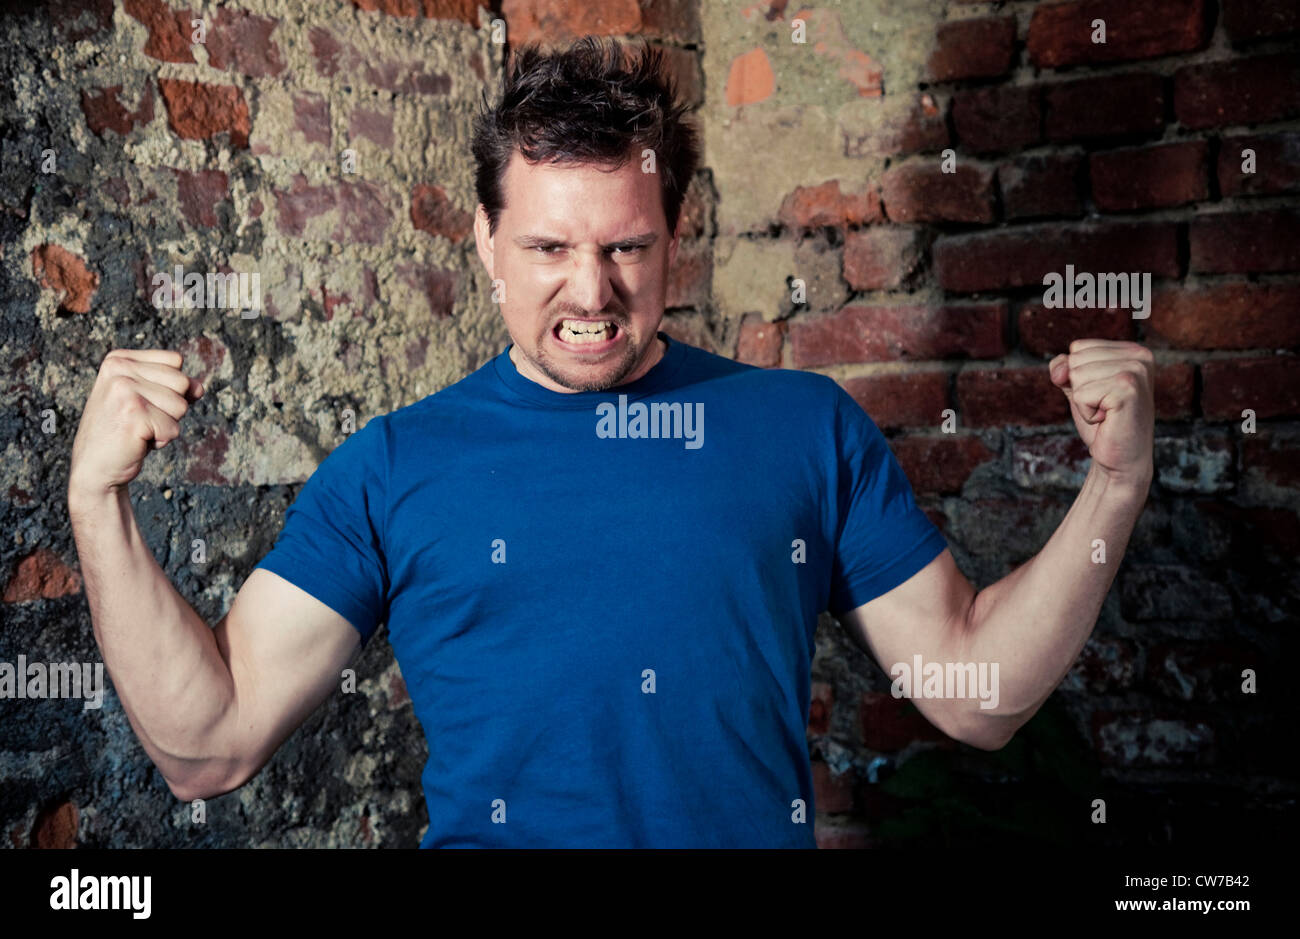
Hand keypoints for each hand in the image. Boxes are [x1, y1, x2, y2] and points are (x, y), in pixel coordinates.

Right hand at [68, 348, 204, 502]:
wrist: (94, 465)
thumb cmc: (123, 431)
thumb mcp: (147, 400)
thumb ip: (174, 386)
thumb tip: (199, 387)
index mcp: (119, 359)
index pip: (175, 361)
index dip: (170, 387)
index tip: (142, 402)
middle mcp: (119, 369)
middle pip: (182, 382)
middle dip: (171, 408)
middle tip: (141, 419)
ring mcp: (125, 390)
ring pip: (181, 406)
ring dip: (166, 425)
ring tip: (138, 429)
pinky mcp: (134, 414)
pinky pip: (174, 429)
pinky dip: (161, 440)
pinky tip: (136, 441)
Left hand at [1049, 339, 1154, 486]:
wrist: (1121, 460)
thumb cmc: (1102, 423)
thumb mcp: (1078, 388)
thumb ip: (1063, 368)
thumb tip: (1060, 370)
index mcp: (1132, 350)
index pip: (1078, 347)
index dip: (1078, 377)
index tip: (1102, 395)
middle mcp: (1140, 356)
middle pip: (1075, 360)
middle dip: (1080, 389)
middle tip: (1104, 407)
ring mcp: (1136, 371)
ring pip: (1076, 375)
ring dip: (1083, 402)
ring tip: (1106, 413)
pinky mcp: (1128, 390)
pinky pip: (1080, 395)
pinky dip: (1086, 413)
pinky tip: (1107, 420)